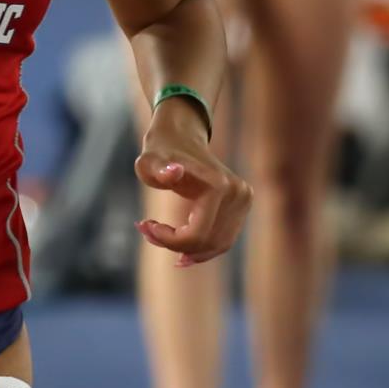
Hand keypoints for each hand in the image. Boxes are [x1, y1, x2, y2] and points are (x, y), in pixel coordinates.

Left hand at [132, 116, 250, 266]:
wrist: (179, 138)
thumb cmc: (159, 152)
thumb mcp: (148, 161)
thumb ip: (157, 169)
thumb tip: (175, 172)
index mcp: (219, 186)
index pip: (198, 234)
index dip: (170, 240)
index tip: (145, 225)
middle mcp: (238, 194)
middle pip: (208, 242)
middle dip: (175, 244)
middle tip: (146, 231)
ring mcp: (243, 201)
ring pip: (218, 245)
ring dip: (188, 249)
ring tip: (158, 236)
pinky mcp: (242, 206)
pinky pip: (224, 239)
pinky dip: (202, 247)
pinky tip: (179, 247)